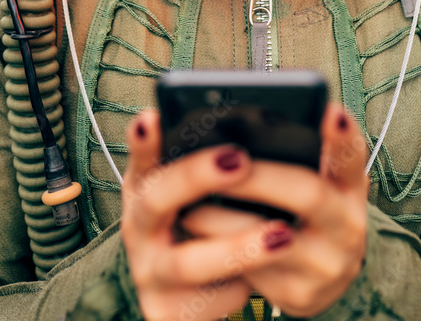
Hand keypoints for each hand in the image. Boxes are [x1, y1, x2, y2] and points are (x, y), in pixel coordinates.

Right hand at [120, 110, 297, 320]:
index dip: (143, 143)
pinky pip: (205, 304)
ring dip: (235, 247)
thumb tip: (223, 120)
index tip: (152, 118)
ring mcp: (150, 274)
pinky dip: (235, 290)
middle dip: (196, 178)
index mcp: (144, 190)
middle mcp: (138, 230)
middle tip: (240, 159)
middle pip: (157, 200)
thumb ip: (200, 159)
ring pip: (187, 263)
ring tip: (281, 235)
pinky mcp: (167, 314)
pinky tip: (261, 280)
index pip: (140, 158)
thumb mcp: (191, 192)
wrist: (186, 297)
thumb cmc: (197, 226)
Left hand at [182, 104, 368, 316]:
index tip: (331, 111)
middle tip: (222, 160)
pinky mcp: (298, 294)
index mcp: (351, 189)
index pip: (353, 157)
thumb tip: (253, 115)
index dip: (344, 136)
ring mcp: (326, 265)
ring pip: (271, 238)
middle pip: (308, 193)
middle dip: (259, 176)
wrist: (321, 274)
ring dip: (224, 219)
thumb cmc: (309, 209)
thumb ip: (303, 151)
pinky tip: (194, 231)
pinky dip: (220, 248)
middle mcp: (348, 227)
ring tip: (191, 200)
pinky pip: (252, 270)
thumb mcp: (320, 179)